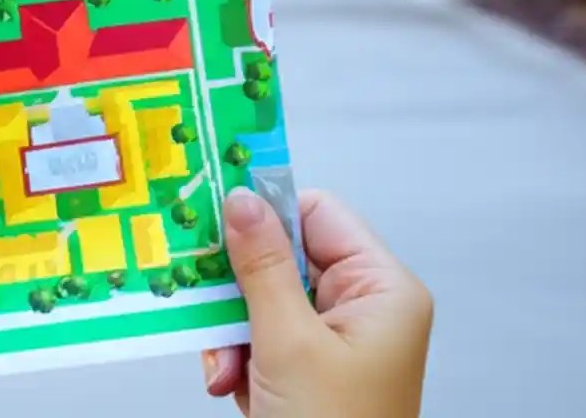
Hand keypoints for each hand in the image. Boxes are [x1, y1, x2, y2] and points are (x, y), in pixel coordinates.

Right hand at [202, 188, 432, 416]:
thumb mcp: (287, 342)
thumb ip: (261, 265)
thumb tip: (242, 200)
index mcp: (382, 290)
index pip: (318, 214)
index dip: (266, 209)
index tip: (214, 209)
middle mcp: (364, 308)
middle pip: (284, 257)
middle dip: (239, 288)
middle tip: (203, 296)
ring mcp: (335, 341)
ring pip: (263, 299)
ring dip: (231, 331)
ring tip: (224, 368)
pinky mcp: (309, 369)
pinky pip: (261, 336)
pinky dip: (238, 357)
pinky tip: (232, 386)